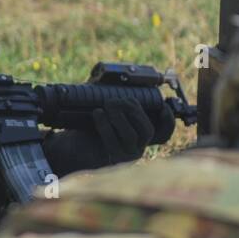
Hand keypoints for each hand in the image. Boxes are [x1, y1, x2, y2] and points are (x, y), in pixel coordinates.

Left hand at [42, 97, 173, 176]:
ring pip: (131, 135)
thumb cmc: (88, 129)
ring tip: (106, 105)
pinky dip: (105, 125)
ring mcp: (125, 156)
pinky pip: (112, 141)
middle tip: (116, 100)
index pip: (163, 133)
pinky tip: (97, 114)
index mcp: (139, 137)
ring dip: (119, 116)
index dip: (167, 120)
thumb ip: (111, 99)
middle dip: (134, 110)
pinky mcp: (110, 160)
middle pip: (147, 130)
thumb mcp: (103, 113)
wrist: (70, 149)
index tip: (162, 106)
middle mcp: (136, 149)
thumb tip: (108, 78)